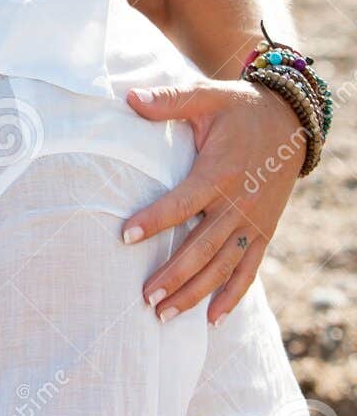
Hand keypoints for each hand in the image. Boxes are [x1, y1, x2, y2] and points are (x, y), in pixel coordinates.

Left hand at [120, 80, 305, 325]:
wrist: (291, 121)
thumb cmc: (238, 109)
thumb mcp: (206, 97)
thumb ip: (169, 100)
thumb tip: (130, 98)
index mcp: (220, 172)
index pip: (182, 202)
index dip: (155, 220)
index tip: (124, 236)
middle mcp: (239, 203)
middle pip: (203, 247)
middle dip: (174, 275)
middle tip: (145, 298)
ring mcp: (254, 222)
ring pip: (224, 266)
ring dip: (196, 293)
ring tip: (165, 315)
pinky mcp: (265, 231)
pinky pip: (250, 269)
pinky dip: (233, 295)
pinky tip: (213, 319)